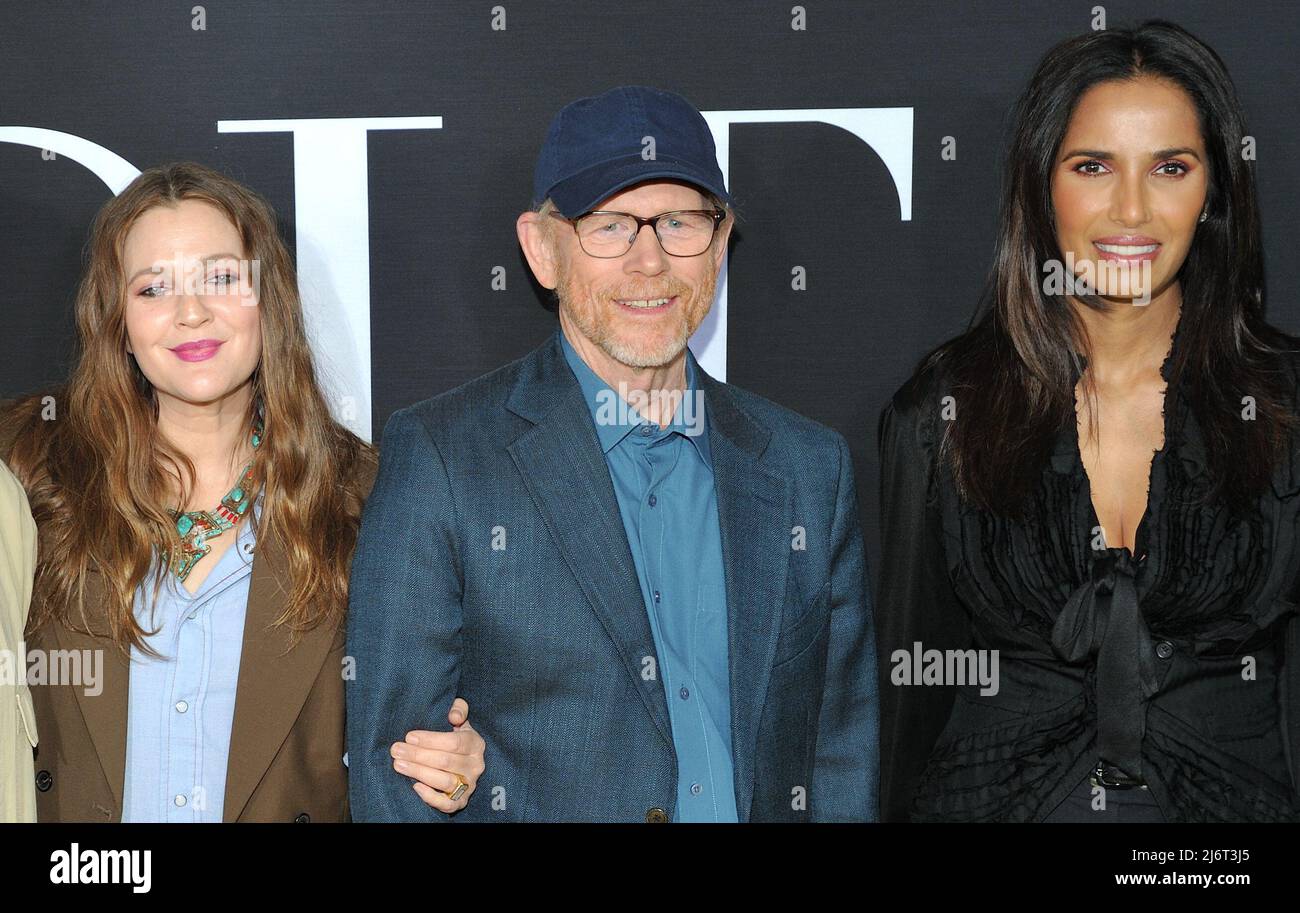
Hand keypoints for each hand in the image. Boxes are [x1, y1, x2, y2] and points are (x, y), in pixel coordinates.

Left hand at [390, 697, 486, 813]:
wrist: (462, 761)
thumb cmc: (455, 736)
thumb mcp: (460, 719)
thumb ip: (459, 709)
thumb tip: (454, 716)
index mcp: (476, 743)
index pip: (455, 742)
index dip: (431, 740)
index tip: (409, 736)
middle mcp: (476, 765)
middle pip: (446, 761)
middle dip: (418, 755)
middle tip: (396, 750)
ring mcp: (469, 785)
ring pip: (445, 781)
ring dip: (419, 773)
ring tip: (399, 764)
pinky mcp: (461, 802)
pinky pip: (448, 804)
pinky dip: (431, 797)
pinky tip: (415, 786)